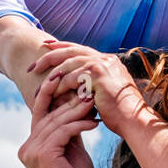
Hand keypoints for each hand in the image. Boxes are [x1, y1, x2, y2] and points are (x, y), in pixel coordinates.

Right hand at [18, 70, 99, 167]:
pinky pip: (63, 132)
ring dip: (77, 111)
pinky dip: (80, 124)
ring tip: (94, 103)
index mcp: (31, 145)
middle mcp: (27, 146)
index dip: (49, 93)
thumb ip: (69, 130)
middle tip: (88, 90)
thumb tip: (76, 106)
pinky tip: (94, 122)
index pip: (40, 113)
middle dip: (69, 101)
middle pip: (49, 115)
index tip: (64, 77)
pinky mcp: (42, 155)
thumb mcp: (72, 149)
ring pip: (57, 122)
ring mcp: (31, 151)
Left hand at [28, 42, 147, 135]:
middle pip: (70, 51)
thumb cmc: (120, 113)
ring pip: (69, 64)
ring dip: (52, 77)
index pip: (78, 48)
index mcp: (107, 60)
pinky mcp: (98, 76)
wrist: (134, 120)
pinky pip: (72, 78)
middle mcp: (105, 59)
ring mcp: (102, 65)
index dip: (60, 47)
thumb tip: (75, 85)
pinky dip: (61, 86)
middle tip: (33, 66)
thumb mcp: (105, 93)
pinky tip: (53, 95)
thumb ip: (92, 84)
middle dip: (49, 57)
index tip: (44, 48)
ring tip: (40, 88)